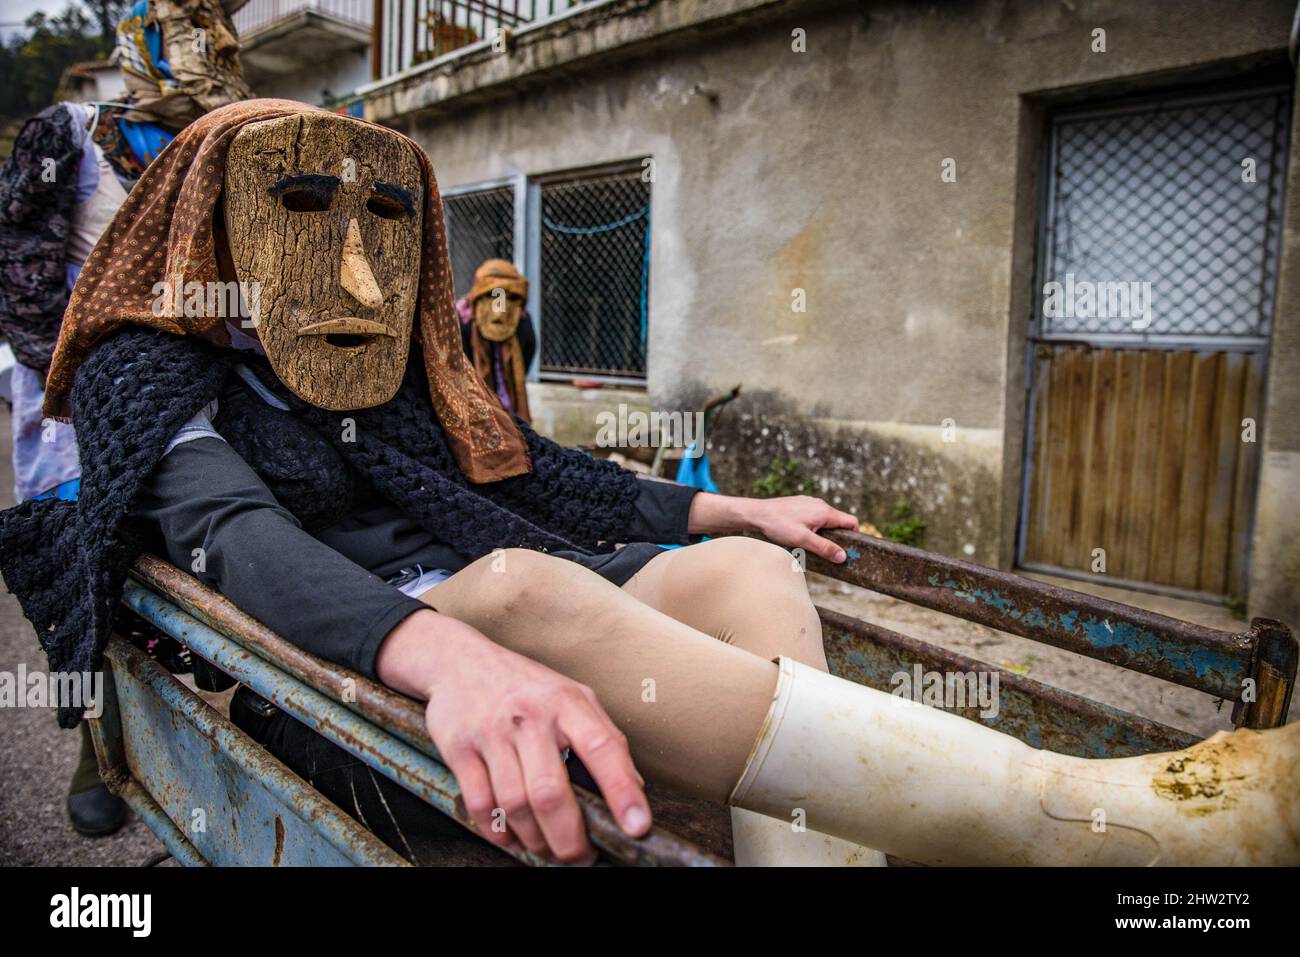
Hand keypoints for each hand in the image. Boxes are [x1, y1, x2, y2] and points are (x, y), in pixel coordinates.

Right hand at [376, 610, 650, 863]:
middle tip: (580, 857)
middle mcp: (530, 716)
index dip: (622, 791)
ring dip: (535, 840)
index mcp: (567, 702)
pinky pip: (481, 805)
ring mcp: (492, 732)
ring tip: (547, 849)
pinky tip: (514, 837)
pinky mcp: (459, 748)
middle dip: (569, 839)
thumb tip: (634, 788)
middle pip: (550, 793)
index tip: (637, 827)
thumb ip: (603, 738)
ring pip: (515, 805)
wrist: (459, 661)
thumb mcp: (572, 697)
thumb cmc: (526, 686)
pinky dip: (500, 833)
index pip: (603, 748)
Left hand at [744, 495, 858, 562]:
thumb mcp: (803, 540)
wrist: (756, 513)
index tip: (850, 549)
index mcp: (825, 512)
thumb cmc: (778, 525)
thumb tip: (843, 556)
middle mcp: (820, 505)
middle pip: (839, 522)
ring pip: (826, 520)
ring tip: (812, 546)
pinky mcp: (800, 505)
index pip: (851, 521)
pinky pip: (814, 517)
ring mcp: (810, 503)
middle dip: (837, 537)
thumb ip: (824, 548)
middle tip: (829, 552)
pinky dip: (814, 527)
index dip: (854, 535)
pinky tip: (801, 536)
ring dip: (824, 533)